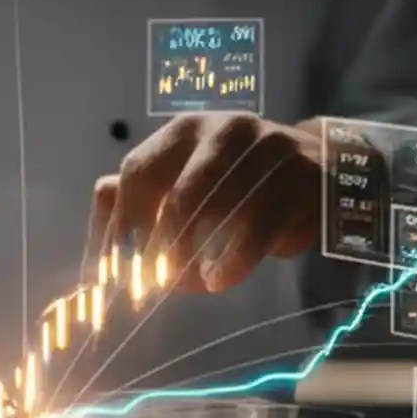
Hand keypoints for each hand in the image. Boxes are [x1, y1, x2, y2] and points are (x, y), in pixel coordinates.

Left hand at [83, 112, 321, 292]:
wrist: (323, 168)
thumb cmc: (238, 185)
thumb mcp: (185, 184)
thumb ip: (139, 207)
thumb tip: (93, 257)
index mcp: (182, 132)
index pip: (138, 171)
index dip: (122, 224)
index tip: (111, 269)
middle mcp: (221, 131)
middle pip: (178, 194)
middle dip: (160, 248)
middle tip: (150, 286)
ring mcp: (266, 149)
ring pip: (219, 213)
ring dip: (198, 259)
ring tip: (192, 285)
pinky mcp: (299, 178)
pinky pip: (259, 228)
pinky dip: (234, 261)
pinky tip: (221, 278)